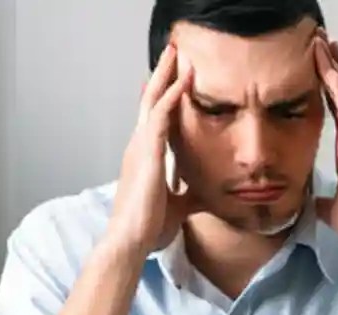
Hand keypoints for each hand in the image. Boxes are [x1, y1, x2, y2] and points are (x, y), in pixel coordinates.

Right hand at [107, 44, 200, 253]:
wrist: (132, 240)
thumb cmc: (148, 226)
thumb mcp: (178, 207)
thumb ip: (190, 194)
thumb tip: (206, 194)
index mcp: (145, 157)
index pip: (154, 117)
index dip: (164, 95)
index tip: (175, 76)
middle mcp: (139, 146)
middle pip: (150, 100)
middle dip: (162, 75)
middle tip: (173, 52)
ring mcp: (140, 147)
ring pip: (153, 101)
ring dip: (166, 76)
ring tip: (176, 54)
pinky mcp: (147, 153)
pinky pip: (159, 117)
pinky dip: (171, 97)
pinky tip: (183, 82)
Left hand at [312, 36, 337, 245]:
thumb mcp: (330, 209)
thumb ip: (318, 200)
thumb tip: (306, 202)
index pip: (335, 109)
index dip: (326, 86)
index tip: (318, 63)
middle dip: (331, 67)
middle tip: (320, 41)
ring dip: (333, 68)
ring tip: (322, 43)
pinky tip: (329, 69)